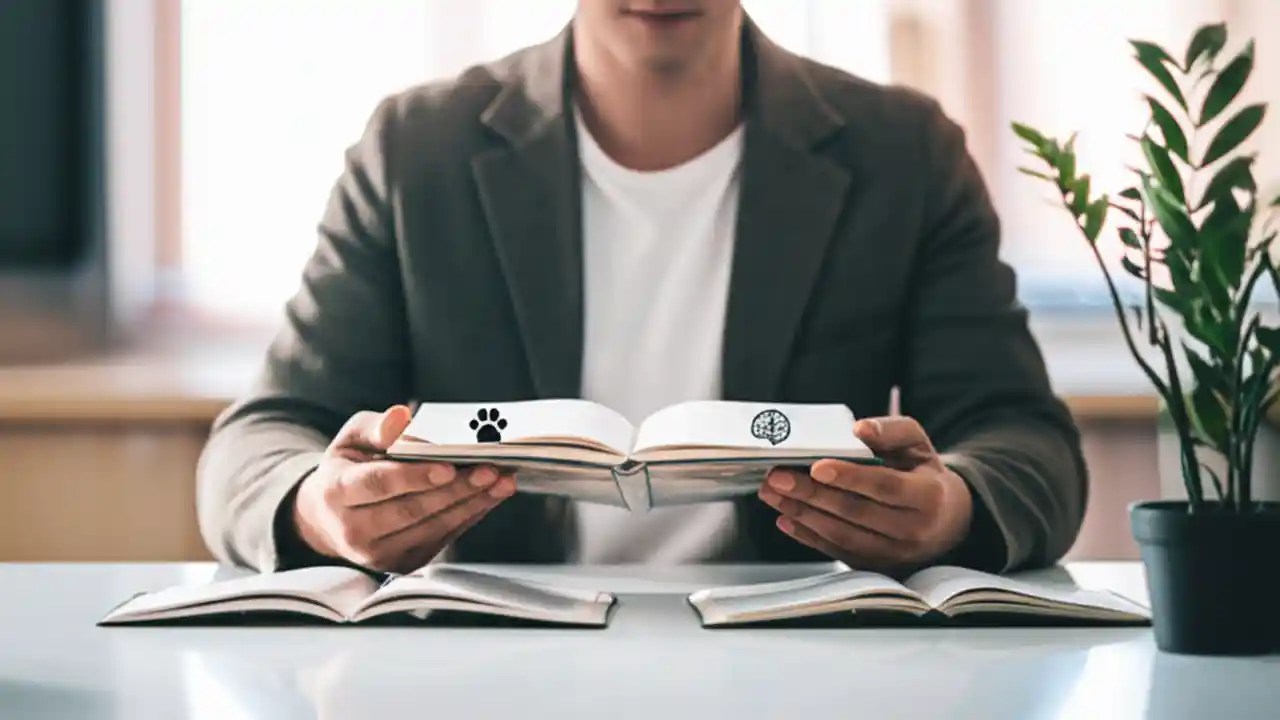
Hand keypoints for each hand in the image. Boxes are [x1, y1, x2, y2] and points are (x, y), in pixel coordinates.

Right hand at [291, 405, 515, 572]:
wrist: (332, 517)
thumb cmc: (349, 467)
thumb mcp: (352, 438)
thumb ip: (377, 427)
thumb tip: (402, 418)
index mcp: (336, 492)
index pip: (378, 484)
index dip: (414, 476)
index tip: (448, 466)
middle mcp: (354, 530)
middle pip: (412, 509)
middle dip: (456, 489)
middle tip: (491, 469)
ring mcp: (379, 553)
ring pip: (433, 527)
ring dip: (472, 503)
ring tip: (502, 480)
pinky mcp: (403, 564)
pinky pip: (443, 537)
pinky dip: (471, 514)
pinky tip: (492, 494)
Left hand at [758, 416, 972, 573]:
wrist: (946, 522)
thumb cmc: (924, 476)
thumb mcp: (919, 446)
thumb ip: (892, 431)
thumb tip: (860, 428)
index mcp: (927, 497)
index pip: (884, 487)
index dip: (850, 477)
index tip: (817, 465)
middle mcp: (912, 531)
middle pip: (855, 512)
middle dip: (811, 493)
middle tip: (778, 476)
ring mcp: (893, 554)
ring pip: (841, 535)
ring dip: (801, 513)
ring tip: (772, 493)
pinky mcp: (874, 567)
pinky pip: (836, 551)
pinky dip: (808, 536)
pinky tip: (785, 517)